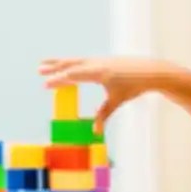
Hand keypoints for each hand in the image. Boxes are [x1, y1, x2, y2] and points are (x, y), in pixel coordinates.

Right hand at [39, 57, 170, 132]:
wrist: (151, 71)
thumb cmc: (134, 86)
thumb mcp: (117, 100)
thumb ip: (104, 114)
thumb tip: (96, 132)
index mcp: (98, 72)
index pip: (73, 75)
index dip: (58, 80)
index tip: (45, 84)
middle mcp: (96, 63)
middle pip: (71, 65)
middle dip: (54, 68)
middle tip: (39, 70)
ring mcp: (99, 60)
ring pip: (75, 61)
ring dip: (60, 63)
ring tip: (45, 63)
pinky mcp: (102, 60)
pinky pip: (82, 61)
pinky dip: (70, 63)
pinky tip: (65, 66)